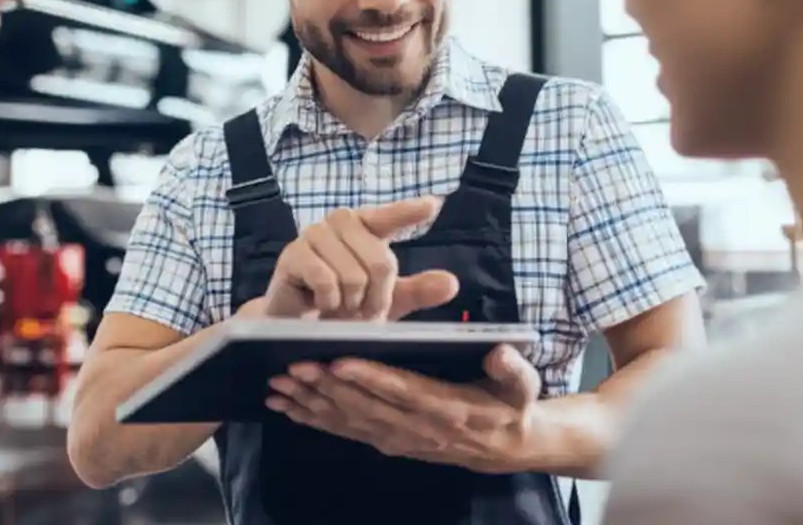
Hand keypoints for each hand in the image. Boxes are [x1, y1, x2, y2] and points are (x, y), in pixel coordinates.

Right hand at [263, 197, 458, 319]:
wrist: (296, 325)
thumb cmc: (342, 305)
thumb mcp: (385, 301)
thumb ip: (417, 291)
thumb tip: (452, 283)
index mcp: (366, 226)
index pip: (390, 216)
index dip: (410, 211)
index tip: (432, 206)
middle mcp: (341, 221)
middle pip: (381, 262)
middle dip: (376, 298)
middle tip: (361, 311)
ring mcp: (315, 234)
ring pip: (353, 276)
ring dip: (350, 305)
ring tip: (339, 309)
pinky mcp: (292, 254)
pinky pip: (326, 282)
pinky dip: (329, 304)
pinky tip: (320, 306)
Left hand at [266, 345, 541, 473]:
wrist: (507, 448)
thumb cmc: (512, 405)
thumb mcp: (524, 384)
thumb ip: (512, 368)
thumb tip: (499, 354)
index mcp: (448, 408)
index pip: (403, 390)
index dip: (370, 377)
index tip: (340, 360)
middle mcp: (418, 428)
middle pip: (366, 406)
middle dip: (327, 387)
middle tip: (293, 365)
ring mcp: (399, 439)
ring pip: (349, 421)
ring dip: (312, 404)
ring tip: (278, 384)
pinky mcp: (388, 442)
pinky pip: (346, 432)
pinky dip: (315, 420)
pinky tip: (287, 408)